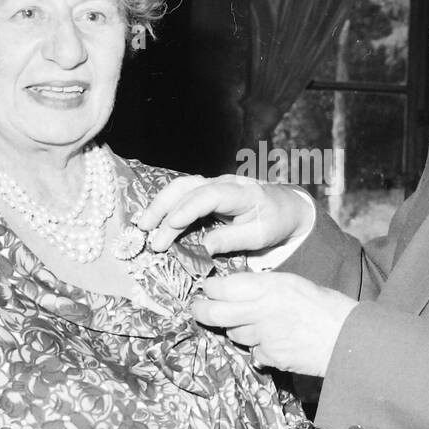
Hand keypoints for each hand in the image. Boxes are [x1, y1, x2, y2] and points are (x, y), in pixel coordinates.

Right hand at [134, 174, 311, 256]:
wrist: (286, 207)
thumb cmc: (275, 222)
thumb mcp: (260, 236)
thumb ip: (232, 240)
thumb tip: (204, 246)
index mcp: (241, 192)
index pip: (209, 196)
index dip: (188, 209)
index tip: (172, 225)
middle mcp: (223, 183)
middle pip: (187, 186)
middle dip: (164, 207)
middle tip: (147, 231)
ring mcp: (213, 184)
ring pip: (181, 186)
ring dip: (160, 203)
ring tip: (143, 224)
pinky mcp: (207, 191)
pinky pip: (183, 193)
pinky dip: (166, 204)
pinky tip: (153, 219)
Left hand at [189, 270, 355, 376]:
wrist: (350, 339)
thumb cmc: (327, 307)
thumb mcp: (295, 284)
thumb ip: (266, 287)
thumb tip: (239, 289)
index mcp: (269, 286)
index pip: (223, 287)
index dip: (211, 288)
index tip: (208, 288)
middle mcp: (262, 310)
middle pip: (215, 312)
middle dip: (201, 310)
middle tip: (197, 309)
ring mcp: (264, 336)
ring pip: (233, 333)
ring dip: (236, 329)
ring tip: (252, 325)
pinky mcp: (271, 357)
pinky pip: (254, 352)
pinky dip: (259, 349)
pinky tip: (274, 343)